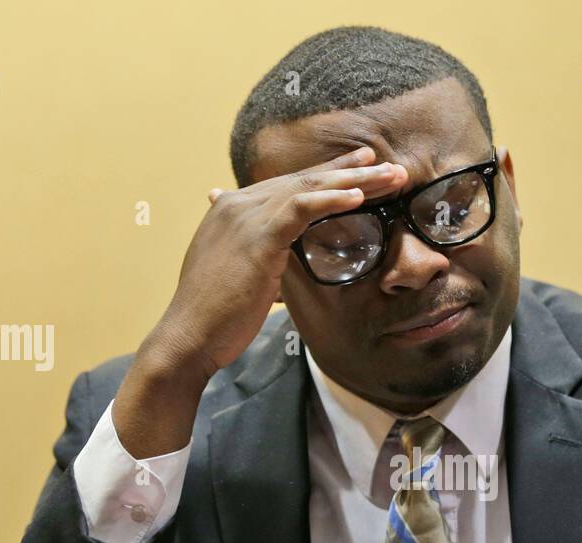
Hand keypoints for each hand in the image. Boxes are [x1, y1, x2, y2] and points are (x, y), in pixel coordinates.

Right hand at [157, 146, 407, 380]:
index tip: (362, 167)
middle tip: (390, 167)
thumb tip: (275, 260)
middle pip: (304, 180)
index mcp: (232, 209)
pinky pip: (300, 209)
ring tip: (391, 178)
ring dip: (354, 182)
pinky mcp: (257, 237)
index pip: (289, 185)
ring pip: (309, 189)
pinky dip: (331, 200)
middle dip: (351, 172)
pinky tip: (358, 197)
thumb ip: (257, 256)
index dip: (328, 174)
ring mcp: (246, 217)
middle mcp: (237, 204)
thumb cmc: (216, 316)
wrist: (189, 336)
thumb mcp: (238, 274)